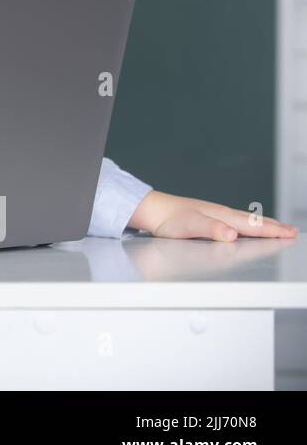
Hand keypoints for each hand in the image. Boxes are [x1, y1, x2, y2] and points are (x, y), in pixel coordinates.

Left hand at [128, 190, 298, 240]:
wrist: (152, 210)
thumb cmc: (169, 219)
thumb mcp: (191, 227)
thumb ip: (212, 230)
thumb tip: (232, 234)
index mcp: (223, 216)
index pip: (254, 226)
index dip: (273, 231)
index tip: (291, 234)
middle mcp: (221, 214)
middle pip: (254, 221)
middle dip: (274, 227)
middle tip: (292, 231)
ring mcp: (215, 215)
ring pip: (246, 220)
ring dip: (263, 224)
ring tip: (277, 228)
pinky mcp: (207, 218)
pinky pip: (235, 222)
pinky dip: (248, 225)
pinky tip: (245, 228)